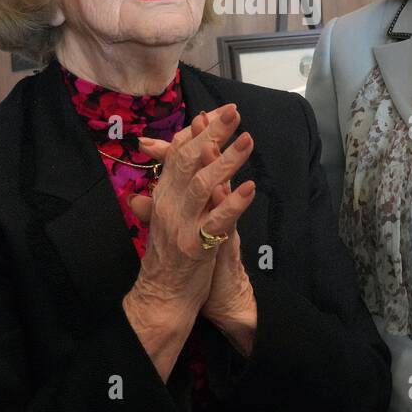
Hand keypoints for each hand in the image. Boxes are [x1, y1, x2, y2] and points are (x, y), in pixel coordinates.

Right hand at [122, 103, 255, 378]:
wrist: (161, 299)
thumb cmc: (168, 258)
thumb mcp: (163, 219)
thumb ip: (166, 192)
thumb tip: (166, 166)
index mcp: (162, 196)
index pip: (176, 154)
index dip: (196, 131)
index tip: (216, 112)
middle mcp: (168, 205)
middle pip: (189, 160)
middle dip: (212, 134)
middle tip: (234, 112)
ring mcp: (181, 225)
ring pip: (202, 184)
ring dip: (226, 160)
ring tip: (247, 140)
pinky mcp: (196, 247)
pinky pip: (217, 221)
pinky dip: (234, 203)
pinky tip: (250, 188)